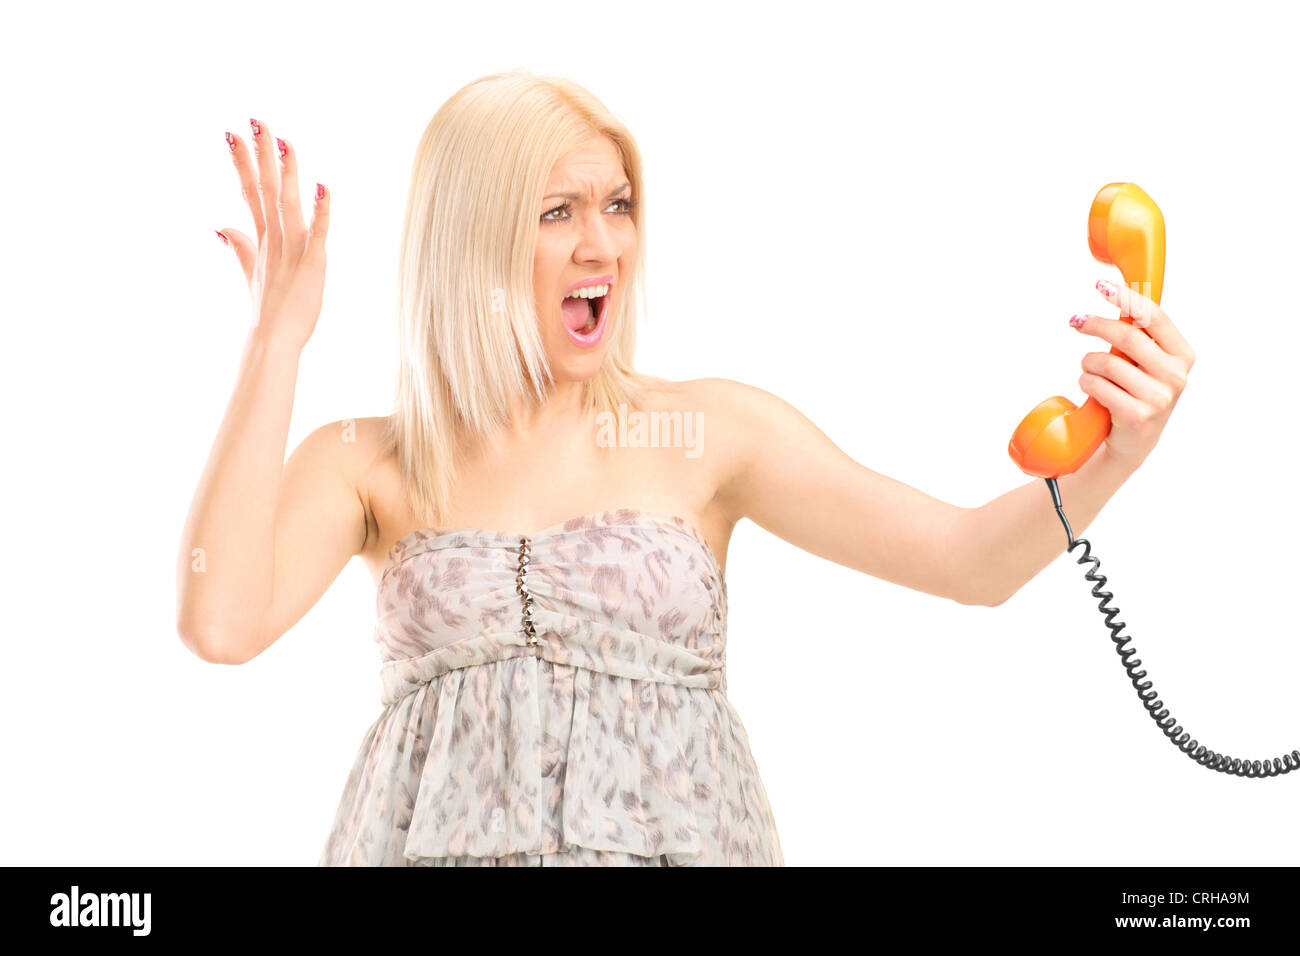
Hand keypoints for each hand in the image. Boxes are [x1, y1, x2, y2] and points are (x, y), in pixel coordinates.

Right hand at [217, 118, 329, 351]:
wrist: (273, 343)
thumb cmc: (270, 313)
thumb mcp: (253, 275)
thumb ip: (239, 249)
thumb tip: (220, 226)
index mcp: (262, 240)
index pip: (250, 194)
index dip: (243, 164)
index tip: (233, 135)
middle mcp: (274, 239)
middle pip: (264, 190)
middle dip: (260, 156)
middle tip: (255, 122)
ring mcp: (292, 249)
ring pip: (287, 202)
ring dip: (286, 172)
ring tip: (284, 142)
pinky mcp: (313, 263)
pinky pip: (318, 231)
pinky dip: (321, 209)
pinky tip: (323, 186)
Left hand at [1070, 278, 1195, 468]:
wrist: (1132, 442)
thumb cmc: (1135, 393)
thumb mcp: (1145, 362)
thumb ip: (1139, 334)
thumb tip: (1115, 291)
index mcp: (1183, 355)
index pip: (1154, 317)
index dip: (1127, 298)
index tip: (1102, 286)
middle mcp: (1176, 375)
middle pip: (1127, 336)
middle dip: (1095, 325)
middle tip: (1076, 321)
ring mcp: (1158, 398)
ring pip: (1107, 363)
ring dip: (1088, 363)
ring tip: (1089, 370)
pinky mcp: (1137, 415)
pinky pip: (1097, 386)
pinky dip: (1086, 382)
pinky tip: (1091, 388)